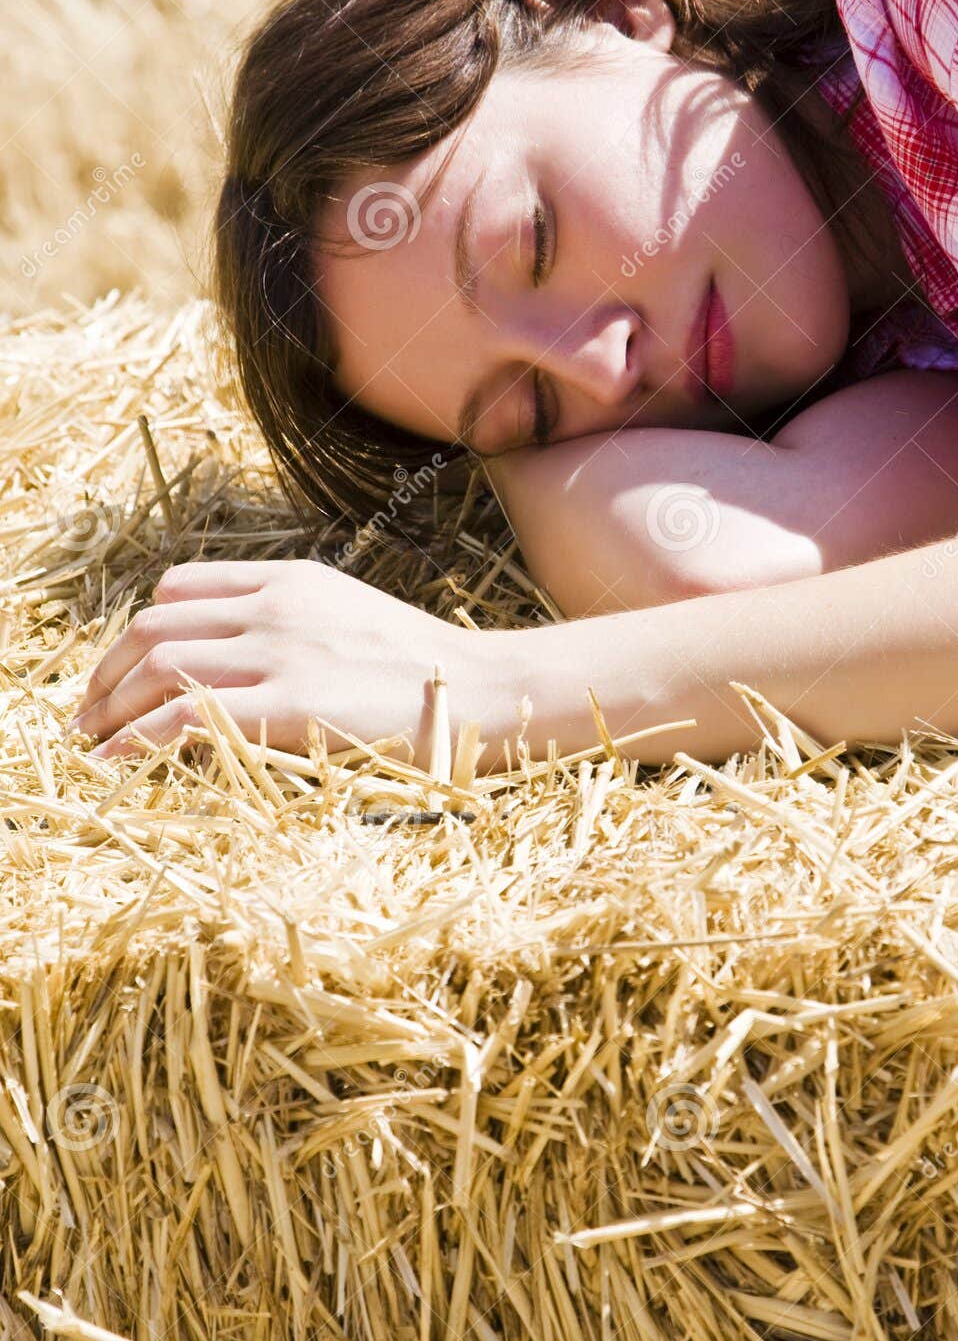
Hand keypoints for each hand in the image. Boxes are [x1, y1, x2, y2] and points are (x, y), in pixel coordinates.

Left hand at [69, 558, 479, 766]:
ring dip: (112, 707)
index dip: (137, 630)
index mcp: (291, 580)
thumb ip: (293, 623)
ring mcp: (283, 653)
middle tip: (89, 714)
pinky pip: (188, 716)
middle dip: (107, 673)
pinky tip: (118, 760)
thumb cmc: (426, 669)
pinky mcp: (292, 704)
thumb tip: (239, 656)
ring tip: (93, 742)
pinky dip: (138, 738)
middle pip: (155, 626)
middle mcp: (277, 606)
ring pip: (161, 665)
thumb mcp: (351, 618)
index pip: (181, 588)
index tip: (121, 671)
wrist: (485, 691)